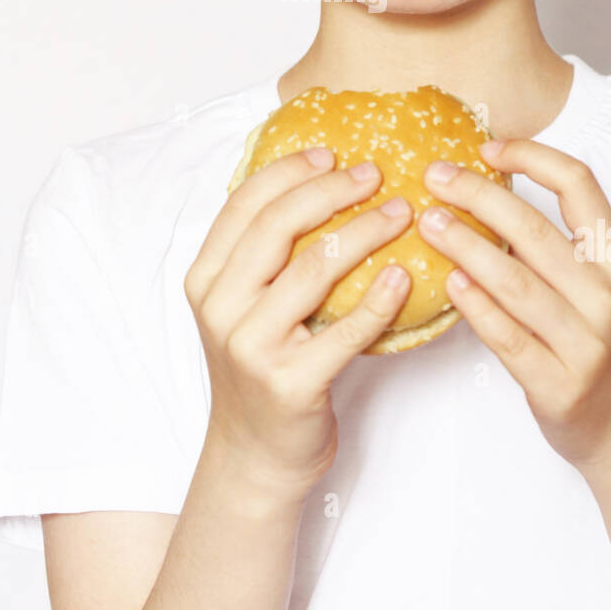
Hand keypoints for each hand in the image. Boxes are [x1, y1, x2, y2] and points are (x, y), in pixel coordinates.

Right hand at [184, 147, 412, 498]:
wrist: (253, 456)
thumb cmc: (259, 369)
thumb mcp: (240, 307)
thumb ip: (260, 255)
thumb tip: (313, 183)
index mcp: (206, 280)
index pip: (244, 205)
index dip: (289, 172)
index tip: (331, 153)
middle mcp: (221, 309)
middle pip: (277, 228)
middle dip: (331, 191)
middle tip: (375, 175)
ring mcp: (252, 347)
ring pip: (312, 271)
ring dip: (364, 233)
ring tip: (401, 214)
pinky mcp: (290, 384)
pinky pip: (344, 332)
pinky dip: (378, 300)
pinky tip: (404, 275)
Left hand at [417, 140, 610, 476]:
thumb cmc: (606, 347)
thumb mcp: (598, 288)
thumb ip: (554, 248)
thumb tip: (483, 195)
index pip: (579, 185)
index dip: (532, 157)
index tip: (486, 147)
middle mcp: (605, 295)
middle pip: (533, 228)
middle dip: (477, 195)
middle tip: (433, 176)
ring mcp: (585, 342)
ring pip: (515, 281)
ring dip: (464, 246)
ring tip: (428, 222)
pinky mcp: (560, 385)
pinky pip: (509, 337)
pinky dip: (477, 308)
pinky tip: (449, 284)